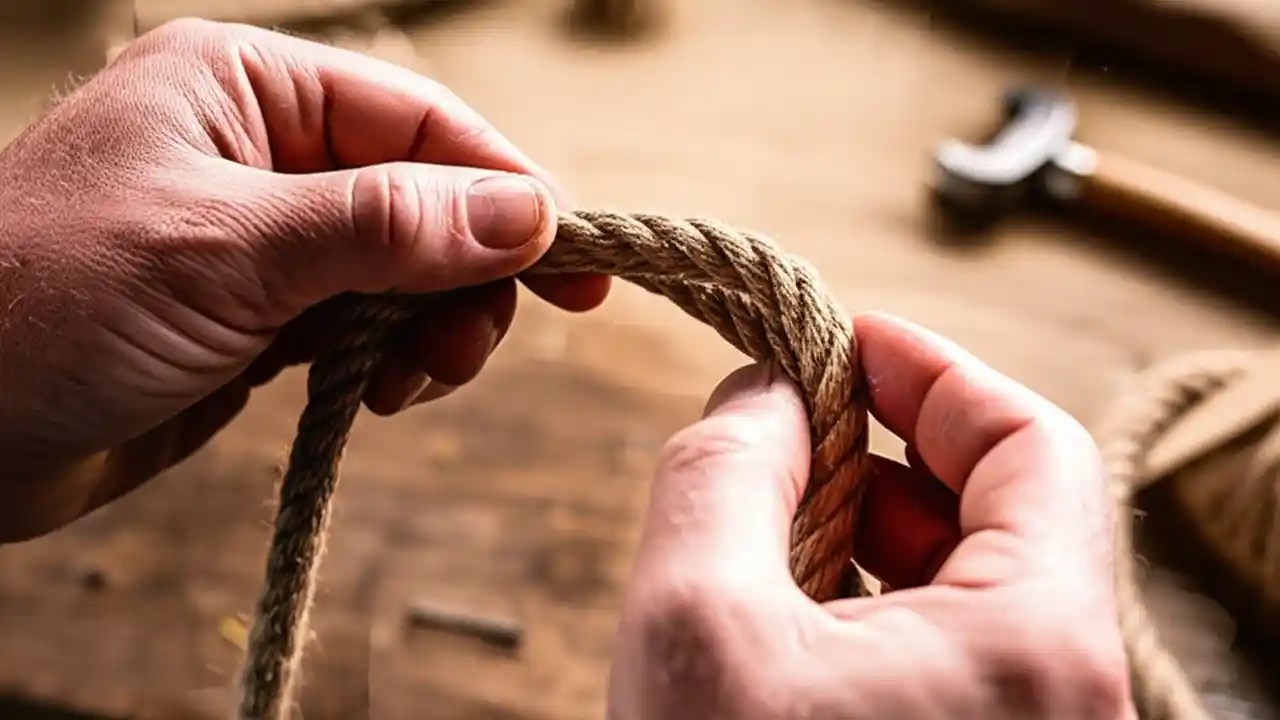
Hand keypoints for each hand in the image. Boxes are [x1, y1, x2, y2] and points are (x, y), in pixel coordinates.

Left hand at [0, 19, 609, 540]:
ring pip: (405, 271)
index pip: (422, 125)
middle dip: (465, 276)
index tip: (577, 262)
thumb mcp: (228, 250)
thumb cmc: (42, 305)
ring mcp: (265, 240)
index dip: (508, 191)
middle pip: (426, 201)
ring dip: (432, 328)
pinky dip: (391, 360)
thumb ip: (385, 227)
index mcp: (247, 90)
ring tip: (411, 383)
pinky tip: (378, 395)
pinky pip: (365, 325)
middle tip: (468, 350)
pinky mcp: (260, 317)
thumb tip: (528, 214)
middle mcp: (264, 154)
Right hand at [609, 313, 1134, 718]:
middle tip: (783, 423)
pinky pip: (939, 657)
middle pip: (998, 513)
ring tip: (766, 521)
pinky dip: (865, 609)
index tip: (843, 340)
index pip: (1029, 442)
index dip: (931, 371)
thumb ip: (723, 470)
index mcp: (1037, 644)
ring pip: (963, 589)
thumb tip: (760, 392)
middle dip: (883, 452)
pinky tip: (782, 614)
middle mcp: (1063, 697)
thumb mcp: (698, 621)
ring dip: (865, 532)